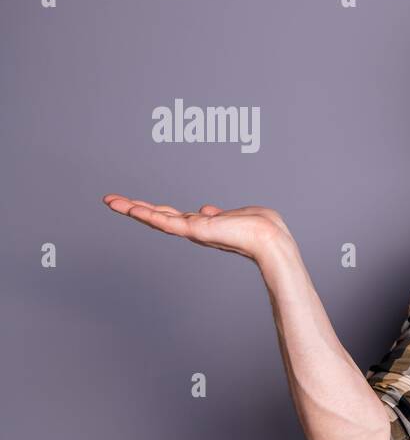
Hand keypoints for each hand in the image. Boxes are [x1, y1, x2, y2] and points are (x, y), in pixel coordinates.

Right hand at [101, 194, 292, 263]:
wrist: (269, 239)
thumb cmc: (261, 227)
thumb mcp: (234, 216)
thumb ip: (217, 215)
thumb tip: (206, 209)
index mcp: (203, 225)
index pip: (172, 216)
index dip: (153, 210)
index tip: (135, 204)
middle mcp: (194, 229)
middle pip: (158, 217)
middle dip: (134, 209)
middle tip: (110, 200)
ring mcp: (193, 231)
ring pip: (156, 218)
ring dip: (132, 209)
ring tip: (110, 201)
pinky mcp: (195, 230)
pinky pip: (166, 221)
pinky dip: (148, 215)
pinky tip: (131, 208)